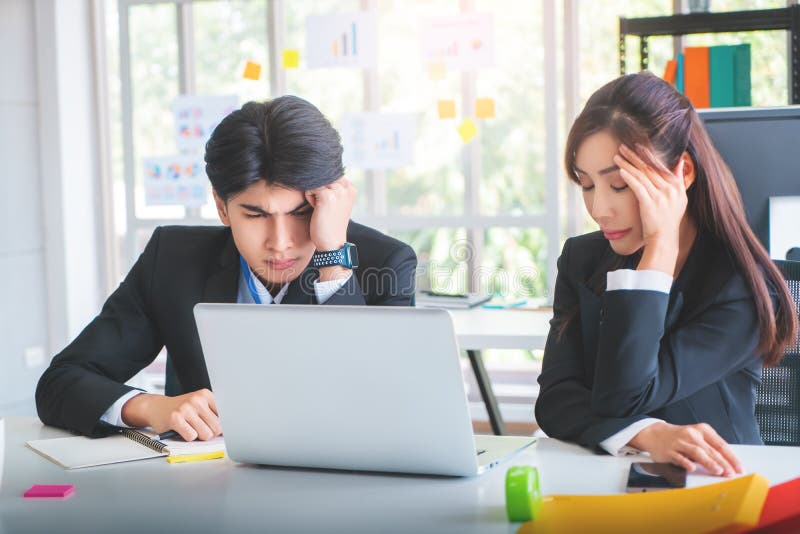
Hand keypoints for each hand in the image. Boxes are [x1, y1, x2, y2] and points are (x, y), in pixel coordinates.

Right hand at [121, 389, 221, 440]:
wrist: (157, 407)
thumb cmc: (181, 409)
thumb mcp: (199, 405)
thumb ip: (214, 415)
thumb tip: (227, 432)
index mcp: (206, 395)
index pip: (226, 416)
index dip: (221, 426)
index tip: (216, 428)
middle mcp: (197, 400)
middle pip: (217, 428)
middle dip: (210, 433)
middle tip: (200, 429)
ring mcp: (186, 408)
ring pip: (206, 434)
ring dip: (198, 436)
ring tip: (191, 428)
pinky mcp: (175, 419)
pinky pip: (191, 437)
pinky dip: (187, 437)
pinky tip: (182, 430)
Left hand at [305, 177, 356, 251]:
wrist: (332, 243)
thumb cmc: (331, 224)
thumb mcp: (337, 202)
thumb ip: (333, 188)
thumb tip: (316, 173)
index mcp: (351, 188)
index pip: (330, 174)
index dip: (324, 187)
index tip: (328, 203)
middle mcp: (347, 187)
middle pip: (323, 176)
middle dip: (318, 189)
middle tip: (324, 207)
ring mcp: (338, 191)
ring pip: (316, 181)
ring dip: (314, 194)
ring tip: (321, 208)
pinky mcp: (327, 196)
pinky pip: (310, 188)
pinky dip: (310, 198)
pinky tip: (317, 210)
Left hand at [613, 144, 686, 274]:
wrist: (664, 239)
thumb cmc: (668, 221)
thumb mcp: (680, 199)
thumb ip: (679, 179)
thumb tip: (680, 161)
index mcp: (676, 186)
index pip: (659, 166)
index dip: (647, 154)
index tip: (638, 145)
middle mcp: (670, 189)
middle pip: (649, 168)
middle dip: (634, 155)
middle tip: (622, 146)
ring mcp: (660, 196)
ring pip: (641, 175)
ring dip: (628, 164)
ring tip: (617, 155)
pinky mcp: (650, 204)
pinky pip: (637, 187)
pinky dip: (629, 177)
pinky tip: (620, 170)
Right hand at [628, 421, 742, 476]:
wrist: (655, 433)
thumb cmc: (681, 437)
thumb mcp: (698, 436)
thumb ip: (711, 447)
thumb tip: (729, 463)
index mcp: (702, 429)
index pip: (721, 445)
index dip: (731, 457)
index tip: (739, 468)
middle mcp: (692, 434)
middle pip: (710, 450)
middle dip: (723, 463)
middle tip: (731, 473)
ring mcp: (680, 442)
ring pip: (697, 452)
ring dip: (709, 462)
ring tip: (718, 471)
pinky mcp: (669, 450)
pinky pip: (679, 457)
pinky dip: (686, 462)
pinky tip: (692, 468)